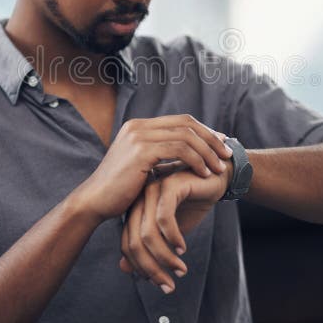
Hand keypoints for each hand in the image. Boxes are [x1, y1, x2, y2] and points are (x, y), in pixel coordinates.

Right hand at [73, 115, 231, 221]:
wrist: (94, 202)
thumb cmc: (118, 190)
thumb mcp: (139, 167)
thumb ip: (157, 155)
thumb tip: (180, 155)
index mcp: (139, 126)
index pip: (181, 121)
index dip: (204, 131)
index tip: (221, 144)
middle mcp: (139, 126)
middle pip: (187, 123)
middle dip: (211, 138)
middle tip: (227, 154)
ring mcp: (139, 136)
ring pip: (186, 136)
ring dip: (208, 151)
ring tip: (220, 168)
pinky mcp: (142, 151)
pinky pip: (179, 150)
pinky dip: (197, 160)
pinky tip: (205, 174)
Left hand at [118, 161, 232, 292]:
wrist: (218, 178)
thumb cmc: (193, 203)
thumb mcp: (170, 231)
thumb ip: (150, 247)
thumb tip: (123, 269)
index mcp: (136, 208)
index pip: (127, 244)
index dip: (140, 267)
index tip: (158, 283)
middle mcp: (139, 198)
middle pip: (134, 241)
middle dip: (151, 268)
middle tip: (168, 285)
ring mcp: (152, 190)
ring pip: (148, 233)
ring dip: (164, 257)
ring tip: (180, 269)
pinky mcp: (169, 185)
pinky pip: (164, 218)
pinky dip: (173, 238)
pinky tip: (183, 248)